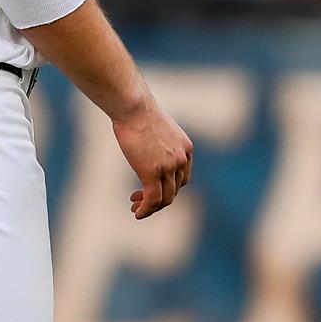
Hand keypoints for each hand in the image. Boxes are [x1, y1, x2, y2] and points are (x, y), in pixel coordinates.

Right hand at [112, 97, 193, 219]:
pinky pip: (153, 200)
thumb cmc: (139, 114)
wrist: (134, 107)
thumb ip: (159, 146)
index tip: (150, 188)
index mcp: (186, 149)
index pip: (182, 178)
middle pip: (174, 190)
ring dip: (150, 207)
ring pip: (165, 199)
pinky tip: (137, 213)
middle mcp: (182, 159)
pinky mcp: (153, 172)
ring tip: (135, 208)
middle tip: (138, 199)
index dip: (168, 188)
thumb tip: (149, 153)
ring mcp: (169, 167)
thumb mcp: (158, 131)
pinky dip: (146, 210)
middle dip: (157, 198)